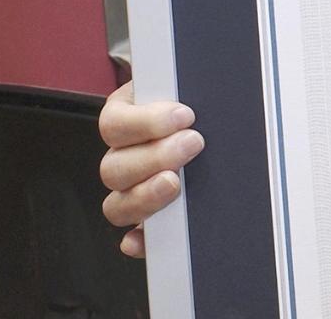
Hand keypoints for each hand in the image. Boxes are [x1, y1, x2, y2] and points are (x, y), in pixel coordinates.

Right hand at [99, 80, 204, 257]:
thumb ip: (188, 92)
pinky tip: (145, 237)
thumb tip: (195, 105)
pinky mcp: (148, 219)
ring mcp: (131, 191)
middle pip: (114, 167)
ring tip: (177, 183)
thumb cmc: (199, 102)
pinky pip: (135, 238)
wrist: (215, 118)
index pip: (114, 124)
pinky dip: (140, 241)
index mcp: (126, 118)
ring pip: (117, 204)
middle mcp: (122, 156)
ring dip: (146, 196)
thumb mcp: (189, 89)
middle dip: (156, 157)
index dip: (146, 122)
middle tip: (193, 144)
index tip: (185, 115)